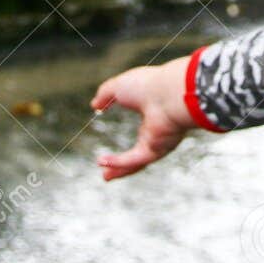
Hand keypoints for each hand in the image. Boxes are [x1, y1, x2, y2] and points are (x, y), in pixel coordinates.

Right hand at [89, 58, 195, 180]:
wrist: (168, 92)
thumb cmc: (148, 85)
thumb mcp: (119, 86)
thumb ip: (105, 94)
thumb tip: (95, 105)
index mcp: (152, 115)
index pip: (139, 131)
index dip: (130, 129)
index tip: (116, 137)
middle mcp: (157, 132)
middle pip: (138, 153)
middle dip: (122, 165)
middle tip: (107, 173)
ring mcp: (157, 143)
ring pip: (137, 162)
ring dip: (120, 169)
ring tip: (105, 177)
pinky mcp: (155, 150)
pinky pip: (134, 160)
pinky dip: (118, 162)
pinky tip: (102, 161)